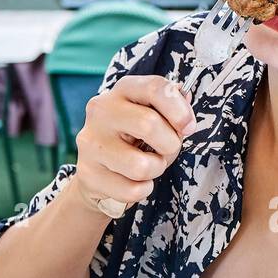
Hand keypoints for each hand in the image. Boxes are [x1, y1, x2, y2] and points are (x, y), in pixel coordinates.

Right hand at [73, 75, 195, 215]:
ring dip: (156, 170)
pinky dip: (143, 190)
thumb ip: (172, 111)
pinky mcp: (88, 172)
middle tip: (166, 150)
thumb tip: (186, 110)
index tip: (188, 127)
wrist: (97, 170)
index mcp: (123, 90)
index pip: (155, 88)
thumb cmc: (134, 140)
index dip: (180, 110)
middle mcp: (101, 111)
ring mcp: (91, 142)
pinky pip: (132, 190)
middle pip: (149, 125)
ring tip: (149, 166)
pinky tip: (134, 181)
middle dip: (170, 145)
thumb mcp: (153, 117)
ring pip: (141, 165)